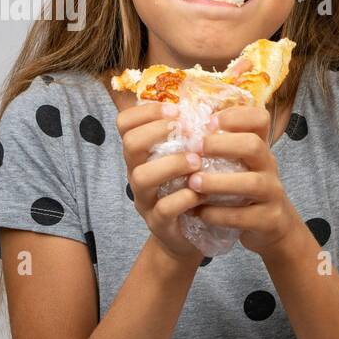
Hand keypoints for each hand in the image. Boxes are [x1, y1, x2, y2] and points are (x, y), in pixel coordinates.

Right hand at [117, 101, 204, 263]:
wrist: (193, 235)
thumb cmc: (193, 187)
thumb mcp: (188, 158)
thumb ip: (192, 135)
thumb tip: (214, 103)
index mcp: (143, 153)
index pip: (125, 123)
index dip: (146, 111)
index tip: (175, 109)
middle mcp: (137, 173)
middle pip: (129, 144)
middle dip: (157, 132)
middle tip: (188, 132)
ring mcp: (145, 199)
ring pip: (141, 176)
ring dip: (171, 164)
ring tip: (197, 162)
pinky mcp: (158, 223)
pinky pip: (163, 208)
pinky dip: (183, 198)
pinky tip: (200, 193)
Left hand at [189, 105, 302, 258]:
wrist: (273, 225)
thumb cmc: (245, 190)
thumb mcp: (240, 164)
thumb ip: (220, 147)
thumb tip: (183, 124)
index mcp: (260, 148)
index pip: (260, 119)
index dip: (235, 116)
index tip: (209, 122)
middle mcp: (269, 167)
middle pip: (254, 146)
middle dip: (221, 145)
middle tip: (194, 148)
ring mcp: (272, 194)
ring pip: (252, 183)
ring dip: (218, 182)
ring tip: (193, 183)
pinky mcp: (268, 220)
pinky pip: (244, 216)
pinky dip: (219, 214)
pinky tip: (199, 212)